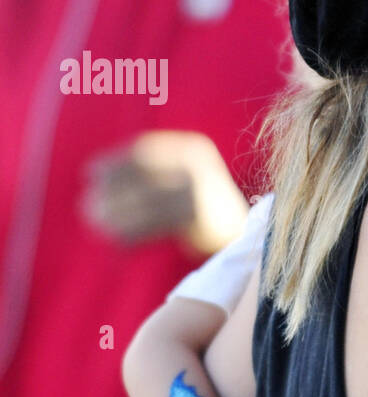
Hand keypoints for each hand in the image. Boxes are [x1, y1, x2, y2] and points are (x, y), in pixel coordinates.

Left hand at [81, 131, 248, 253]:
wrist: (252, 237)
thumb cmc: (206, 209)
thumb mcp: (183, 181)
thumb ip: (152, 176)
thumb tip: (98, 176)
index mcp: (194, 150)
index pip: (146, 151)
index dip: (114, 161)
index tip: (89, 173)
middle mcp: (203, 168)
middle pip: (147, 177)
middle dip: (113, 193)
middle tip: (86, 207)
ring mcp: (208, 194)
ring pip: (152, 203)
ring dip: (120, 216)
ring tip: (98, 226)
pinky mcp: (208, 222)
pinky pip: (163, 227)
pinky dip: (137, 235)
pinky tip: (120, 245)